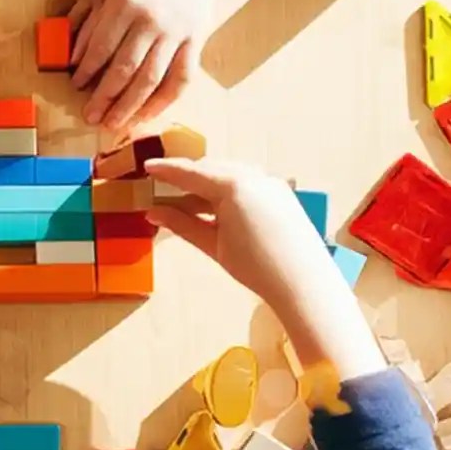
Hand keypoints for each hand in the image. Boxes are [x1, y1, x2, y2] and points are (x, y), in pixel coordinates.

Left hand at [71, 0, 230, 130]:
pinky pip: (182, 80)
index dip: (87, 71)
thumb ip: (91, 12)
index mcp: (127, 2)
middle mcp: (153, 21)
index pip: (101, 47)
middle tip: (90, 117)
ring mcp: (177, 34)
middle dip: (104, 98)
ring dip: (130, 107)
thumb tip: (74, 54)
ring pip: (152, 80)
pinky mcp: (197, 42)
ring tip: (113, 124)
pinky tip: (147, 116)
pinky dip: (165, 102)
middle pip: (125, 70)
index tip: (75, 86)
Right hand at [146, 157, 384, 388]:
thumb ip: (182, 224)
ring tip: (187, 204)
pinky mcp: (282, 194)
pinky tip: (217, 209)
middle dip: (187, 178)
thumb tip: (153, 212)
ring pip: (230, 175)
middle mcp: (254, 176)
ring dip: (207, 185)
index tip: (147, 167)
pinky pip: (247, 183)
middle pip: (211, 169)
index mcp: (233, 185)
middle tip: (164, 189)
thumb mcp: (213, 245)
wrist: (303, 282)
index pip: (191, 173)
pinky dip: (227, 191)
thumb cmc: (255, 267)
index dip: (166, 170)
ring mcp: (271, 183)